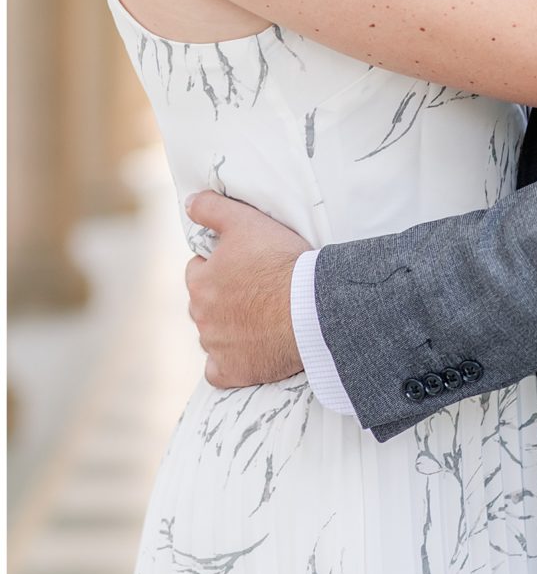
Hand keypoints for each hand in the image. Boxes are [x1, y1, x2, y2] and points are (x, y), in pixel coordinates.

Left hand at [185, 191, 311, 387]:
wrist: (311, 308)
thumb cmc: (280, 262)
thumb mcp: (246, 221)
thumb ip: (212, 208)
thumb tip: (188, 202)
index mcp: (200, 281)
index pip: (198, 269)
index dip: (221, 264)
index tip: (245, 264)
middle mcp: (201, 316)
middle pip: (204, 303)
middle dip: (222, 297)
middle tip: (256, 289)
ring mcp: (215, 346)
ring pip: (212, 335)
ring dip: (228, 327)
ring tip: (260, 318)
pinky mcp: (232, 371)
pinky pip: (218, 371)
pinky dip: (228, 363)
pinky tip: (246, 353)